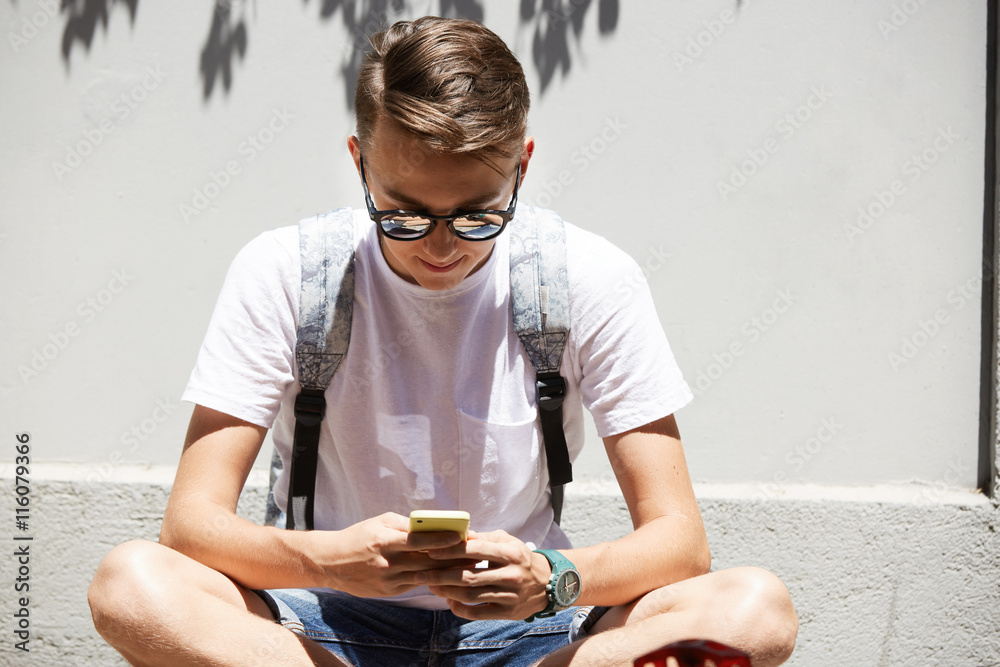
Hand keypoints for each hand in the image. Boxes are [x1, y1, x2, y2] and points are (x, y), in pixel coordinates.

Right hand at [313, 513, 474, 598]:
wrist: (331, 562)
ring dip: (446, 571)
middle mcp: (387, 562)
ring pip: (424, 576)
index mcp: (385, 540)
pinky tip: (446, 576)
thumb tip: (433, 525)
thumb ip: (406, 525)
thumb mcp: (380, 522)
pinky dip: (431, 579)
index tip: (463, 536)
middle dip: (452, 557)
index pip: (420, 540)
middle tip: (475, 553)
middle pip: (427, 561)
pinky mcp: (388, 592)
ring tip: (467, 566)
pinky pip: (415, 585)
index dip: (443, 539)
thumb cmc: (359, 536)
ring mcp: (388, 580)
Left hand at [418, 529, 551, 619]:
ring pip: (470, 595)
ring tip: (431, 585)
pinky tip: (449, 600)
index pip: (474, 550)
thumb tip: (457, 534)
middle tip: (421, 573)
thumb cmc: (520, 557)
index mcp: (509, 553)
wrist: (547, 582)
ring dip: (446, 591)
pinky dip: (459, 608)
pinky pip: (477, 613)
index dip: (449, 551)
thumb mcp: (507, 541)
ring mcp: (509, 595)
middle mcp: (510, 574)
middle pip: (468, 577)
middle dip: (440, 575)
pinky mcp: (507, 612)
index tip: (430, 551)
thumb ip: (483, 538)